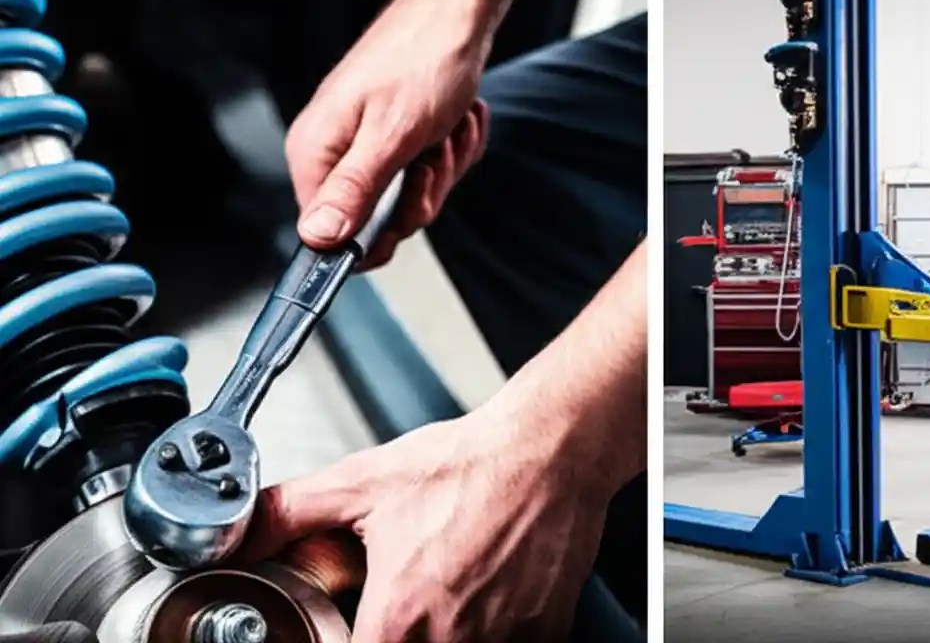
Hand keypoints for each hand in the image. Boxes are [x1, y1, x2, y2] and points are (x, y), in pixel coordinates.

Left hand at [236, 405, 610, 642]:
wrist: (548, 450)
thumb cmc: (469, 465)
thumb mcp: (363, 482)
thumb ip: (287, 514)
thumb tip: (236, 534)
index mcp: (396, 620)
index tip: (349, 625)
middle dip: (398, 635)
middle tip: (403, 606)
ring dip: (446, 634)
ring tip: (447, 595)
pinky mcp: (544, 635)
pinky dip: (491, 632)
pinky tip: (486, 596)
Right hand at [285, 0, 491, 268]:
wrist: (457, 15)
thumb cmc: (424, 58)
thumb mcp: (392, 134)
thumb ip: (354, 189)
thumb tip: (317, 236)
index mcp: (317, 153)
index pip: (330, 236)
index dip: (376, 235)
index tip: (405, 206)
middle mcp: (336, 153)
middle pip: (381, 222)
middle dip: (422, 193)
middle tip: (430, 154)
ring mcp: (368, 147)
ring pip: (415, 199)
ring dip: (444, 166)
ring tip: (444, 125)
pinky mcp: (398, 141)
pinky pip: (433, 174)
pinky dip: (453, 149)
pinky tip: (453, 119)